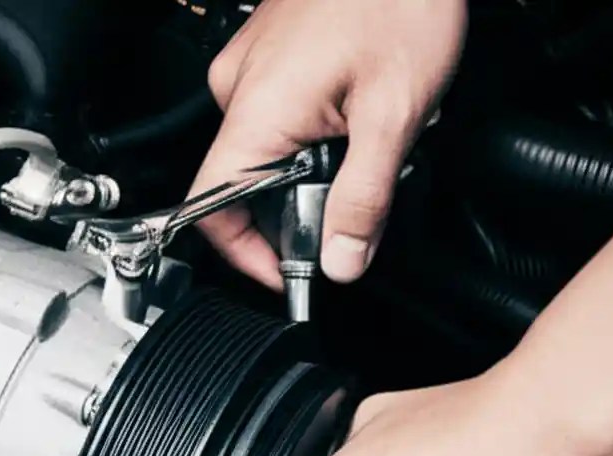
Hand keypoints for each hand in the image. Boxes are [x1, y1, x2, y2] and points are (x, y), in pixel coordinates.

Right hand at [191, 0, 465, 289]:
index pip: (214, 209)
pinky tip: (357, 108)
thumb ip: (365, 199)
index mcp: (257, 110)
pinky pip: (278, 117)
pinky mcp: (267, 56)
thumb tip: (342, 262)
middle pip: (246, 186)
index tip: (289, 272)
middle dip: (305, 205)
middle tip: (361, 195)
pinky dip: (317, 131)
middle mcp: (238, 89)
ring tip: (367, 132)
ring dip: (317, 165)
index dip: (248, 254)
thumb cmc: (398, 0)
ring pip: (268, 152)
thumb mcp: (394, 113)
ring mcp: (248, 69)